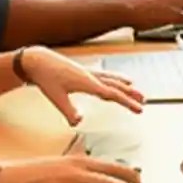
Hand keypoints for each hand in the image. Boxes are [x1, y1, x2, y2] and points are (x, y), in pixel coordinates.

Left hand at [19, 47, 143, 124]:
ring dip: (125, 85)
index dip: (127, 102)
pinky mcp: (84, 72)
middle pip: (116, 86)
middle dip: (131, 94)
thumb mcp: (55, 97)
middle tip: (144, 102)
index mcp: (88, 83)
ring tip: (136, 89)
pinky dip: (114, 78)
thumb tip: (79, 122)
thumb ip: (68, 111)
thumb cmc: (46, 77)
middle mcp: (91, 76)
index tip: (139, 109)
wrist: (38, 60)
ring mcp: (88, 73)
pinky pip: (105, 75)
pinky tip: (116, 79)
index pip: (112, 94)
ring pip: (112, 79)